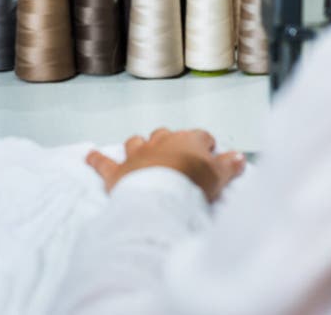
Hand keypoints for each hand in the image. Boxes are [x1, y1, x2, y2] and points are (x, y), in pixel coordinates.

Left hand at [86, 128, 245, 200]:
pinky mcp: (118, 172)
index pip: (201, 136)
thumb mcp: (219, 176)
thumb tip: (240, 158)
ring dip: (139, 146)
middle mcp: (162, 142)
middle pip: (166, 134)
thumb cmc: (192, 184)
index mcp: (188, 140)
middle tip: (176, 156)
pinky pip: (103, 162)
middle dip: (170, 142)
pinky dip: (96, 159)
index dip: (206, 145)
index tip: (210, 153)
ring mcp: (138, 155)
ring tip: (141, 152)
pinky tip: (89, 156)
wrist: (162, 195)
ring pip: (137, 141)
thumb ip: (230, 165)